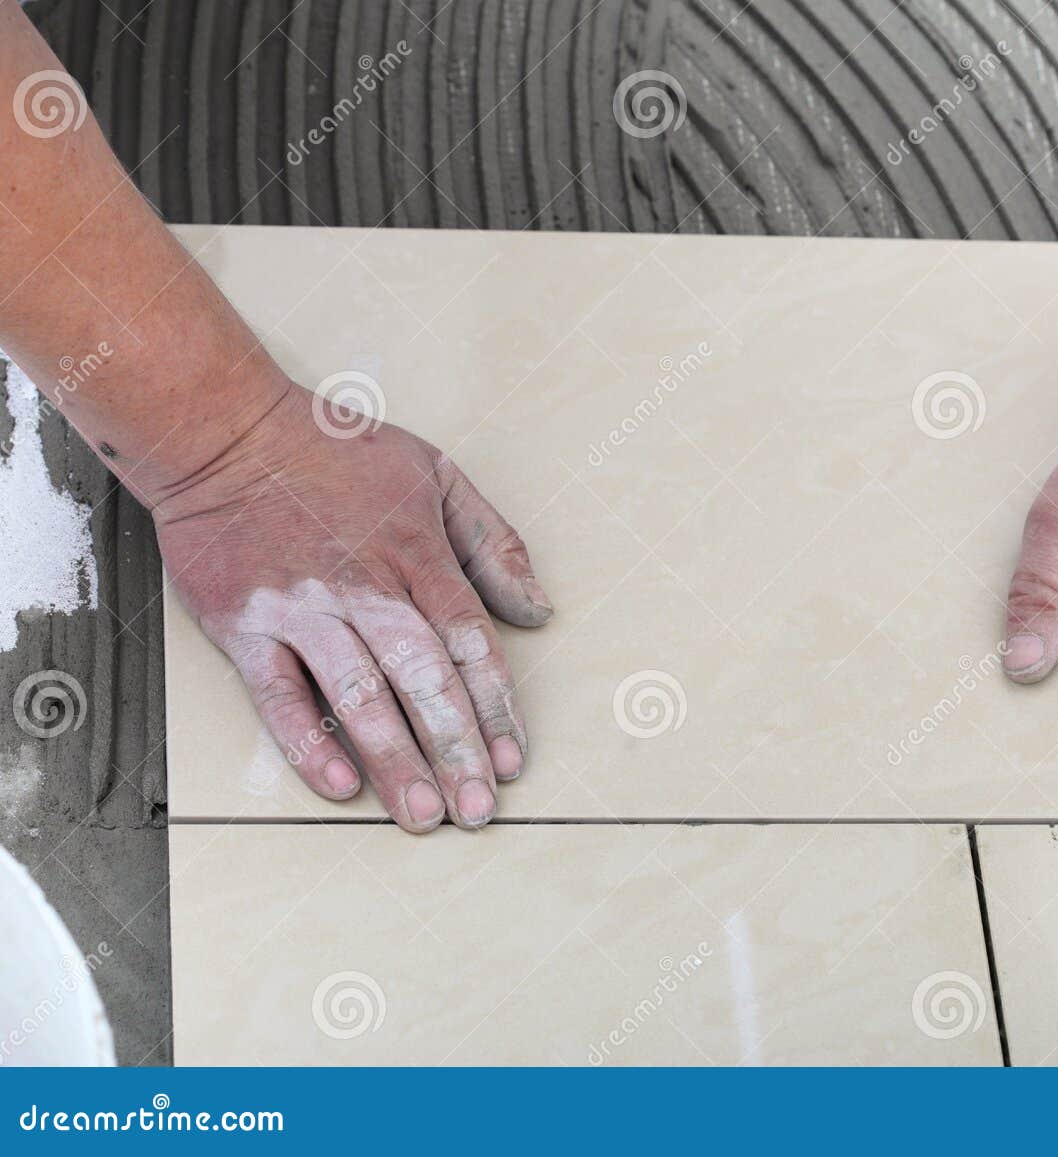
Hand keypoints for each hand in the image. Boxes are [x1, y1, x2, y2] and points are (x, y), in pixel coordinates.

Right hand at [155, 382, 552, 831]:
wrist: (225, 432)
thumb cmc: (334, 452)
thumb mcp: (437, 475)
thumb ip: (493, 543)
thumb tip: (537, 608)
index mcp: (418, 556)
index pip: (471, 645)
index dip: (496, 707)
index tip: (513, 760)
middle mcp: (365, 587)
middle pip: (424, 679)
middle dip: (456, 749)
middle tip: (478, 810)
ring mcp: (303, 608)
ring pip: (359, 695)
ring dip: (395, 760)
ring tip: (423, 815)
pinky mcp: (245, 625)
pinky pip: (279, 695)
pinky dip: (308, 742)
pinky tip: (340, 786)